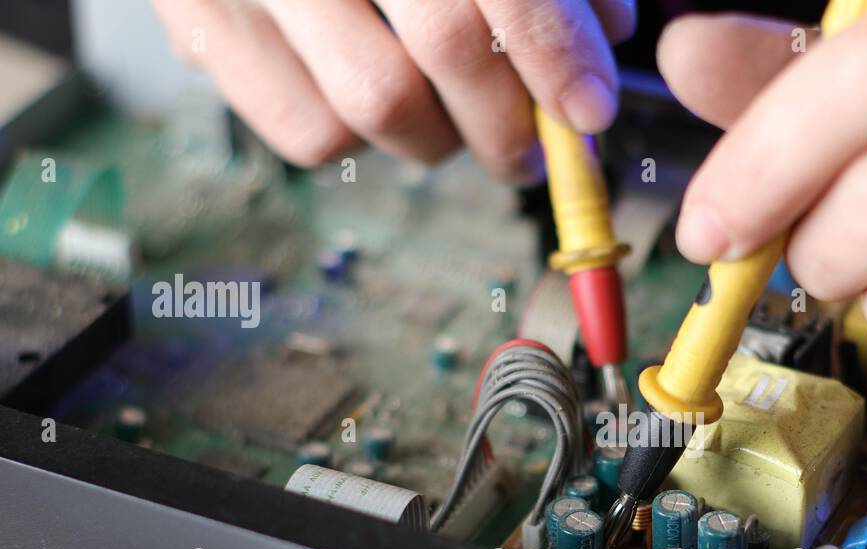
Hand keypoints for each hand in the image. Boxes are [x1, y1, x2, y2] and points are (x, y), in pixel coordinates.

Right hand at [152, 0, 635, 179]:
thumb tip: (611, 25)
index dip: (560, 54)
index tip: (592, 109)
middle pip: (447, 50)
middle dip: (513, 120)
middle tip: (537, 147)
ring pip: (376, 107)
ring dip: (443, 138)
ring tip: (459, 122)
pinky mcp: (199, 27)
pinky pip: (307, 131)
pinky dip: (361, 137)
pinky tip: (375, 97)